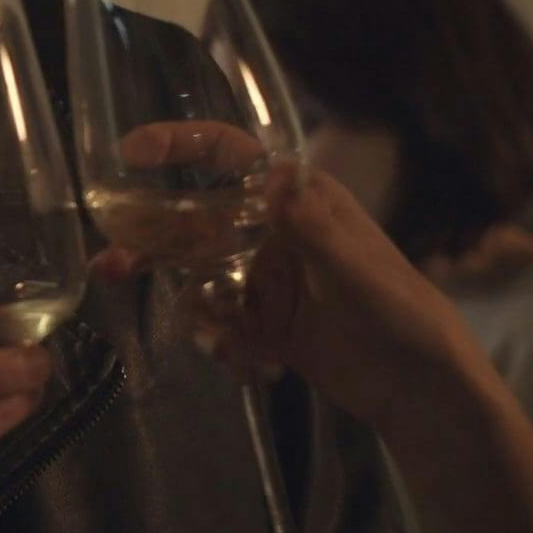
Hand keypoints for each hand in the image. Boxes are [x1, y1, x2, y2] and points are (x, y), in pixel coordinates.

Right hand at [94, 141, 477, 436]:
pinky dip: (222, 341)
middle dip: (152, 240)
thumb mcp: (356, 267)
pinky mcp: (262, 323)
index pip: (231, 158)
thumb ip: (312, 225)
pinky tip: (254, 363)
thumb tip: (277, 172)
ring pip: (199, 275)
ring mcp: (264, 279)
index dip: (180, 145)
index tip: (131, 152)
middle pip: (195, 221)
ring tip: (208, 335)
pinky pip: (218, 321)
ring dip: (188, 302)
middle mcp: (272, 232)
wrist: (420, 387)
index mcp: (298, 201)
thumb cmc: (400, 310)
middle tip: (111, 260)